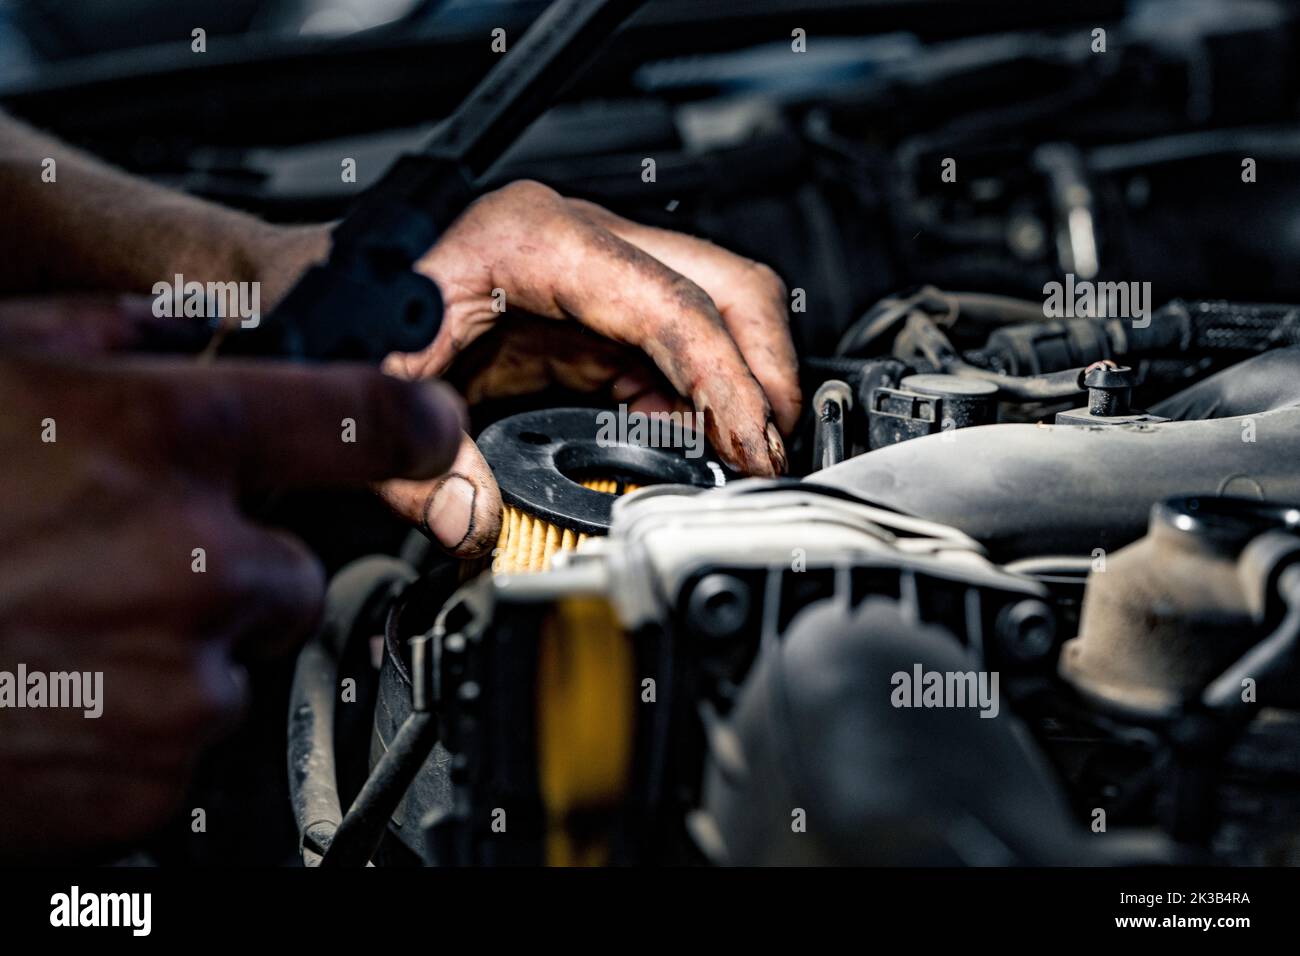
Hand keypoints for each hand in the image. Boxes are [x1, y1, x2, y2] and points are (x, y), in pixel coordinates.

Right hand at [0, 297, 461, 857]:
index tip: (429, 429)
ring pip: (240, 653)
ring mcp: (182, 676)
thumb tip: (181, 327)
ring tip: (62, 625)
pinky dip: (144, 720)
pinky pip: (193, 737)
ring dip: (178, 643)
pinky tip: (56, 687)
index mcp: (166, 437)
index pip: (365, 414)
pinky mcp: (156, 775)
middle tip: (118, 561)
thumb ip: (106, 340)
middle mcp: (197, 557)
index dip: (410, 419)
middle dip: (227, 563)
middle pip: (292, 563)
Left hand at [371, 181, 801, 555]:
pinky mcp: (592, 308)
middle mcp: (577, 240)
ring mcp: (593, 270)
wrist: (303, 282)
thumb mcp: (368, 382)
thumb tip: (475, 527)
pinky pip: (673, 346)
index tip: (750, 446)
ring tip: (734, 462)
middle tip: (768, 455)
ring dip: (740, 386)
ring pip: (715, 308)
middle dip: (765, 372)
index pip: (670, 304)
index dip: (723, 380)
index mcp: (534, 238)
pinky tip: (686, 445)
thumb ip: (418, 463)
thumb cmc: (332, 302)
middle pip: (724, 285)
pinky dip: (698, 396)